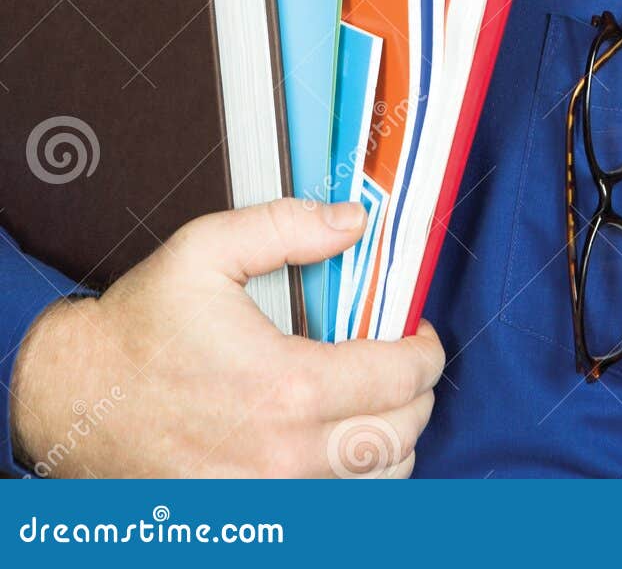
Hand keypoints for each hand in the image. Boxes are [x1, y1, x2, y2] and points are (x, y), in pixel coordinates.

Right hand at [10, 197, 444, 477]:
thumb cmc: (139, 328)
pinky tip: (339, 445)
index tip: (418, 334)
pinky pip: (336, 512)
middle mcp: (287, 456)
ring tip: (376, 403)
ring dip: (392, 441)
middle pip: (401, 436)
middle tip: (403, 363)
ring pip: (377, 484)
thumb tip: (353, 221)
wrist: (74, 401)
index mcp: (287, 386)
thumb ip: (286, 227)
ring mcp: (271, 500)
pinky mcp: (253, 522)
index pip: (402, 378)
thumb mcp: (205, 252)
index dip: (425, 350)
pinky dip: (354, 483)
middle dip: (417, 394)